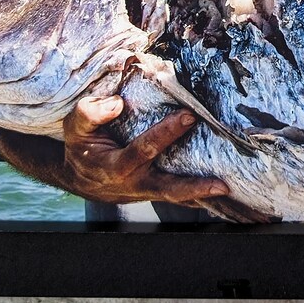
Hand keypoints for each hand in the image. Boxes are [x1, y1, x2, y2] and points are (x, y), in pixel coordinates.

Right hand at [61, 95, 229, 205]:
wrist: (81, 178)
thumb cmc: (82, 147)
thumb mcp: (74, 127)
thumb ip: (90, 113)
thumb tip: (118, 104)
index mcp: (115, 166)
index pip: (144, 150)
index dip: (165, 133)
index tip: (188, 115)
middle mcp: (134, 183)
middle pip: (167, 189)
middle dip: (193, 185)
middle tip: (220, 183)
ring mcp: (147, 191)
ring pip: (176, 197)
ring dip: (202, 196)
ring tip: (228, 191)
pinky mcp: (155, 192)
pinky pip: (179, 198)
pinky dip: (199, 198)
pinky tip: (223, 195)